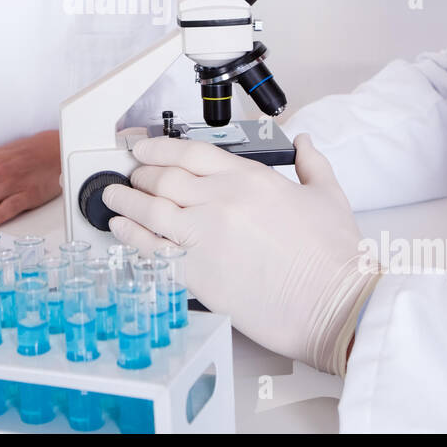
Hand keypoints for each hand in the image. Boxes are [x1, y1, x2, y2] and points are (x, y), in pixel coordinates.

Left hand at [103, 133, 380, 376]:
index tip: (143, 149)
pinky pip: (152, 249)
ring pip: (150, 209)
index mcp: (250, 178)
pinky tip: (120, 230)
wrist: (333, 304)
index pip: (190, 152)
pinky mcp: (197, 272)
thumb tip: (305, 142)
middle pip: (163, 177)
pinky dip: (131, 237)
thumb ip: (313, 163)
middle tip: (130, 176)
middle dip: (140, 174)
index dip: (159, 148)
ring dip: (126, 201)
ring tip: (113, 197)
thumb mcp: (329, 196)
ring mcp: (206, 236)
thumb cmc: (334, 257)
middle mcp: (221, 200)